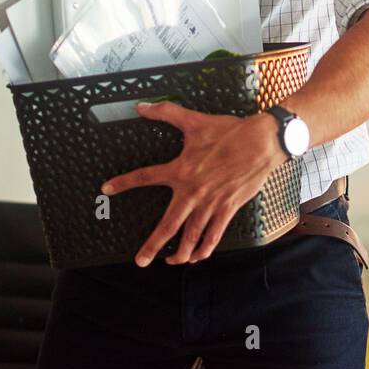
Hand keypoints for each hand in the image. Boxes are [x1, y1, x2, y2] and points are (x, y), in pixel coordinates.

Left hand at [101, 103, 286, 266]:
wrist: (261, 142)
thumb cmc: (229, 132)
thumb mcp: (195, 120)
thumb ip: (166, 112)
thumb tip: (143, 106)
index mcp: (181, 170)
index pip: (146, 177)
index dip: (124, 183)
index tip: (107, 189)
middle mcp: (193, 192)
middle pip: (168, 225)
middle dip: (153, 246)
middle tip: (140, 261)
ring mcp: (211, 203)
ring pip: (192, 236)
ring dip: (180, 253)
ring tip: (170, 262)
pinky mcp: (228, 208)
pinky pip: (214, 234)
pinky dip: (205, 249)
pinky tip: (198, 257)